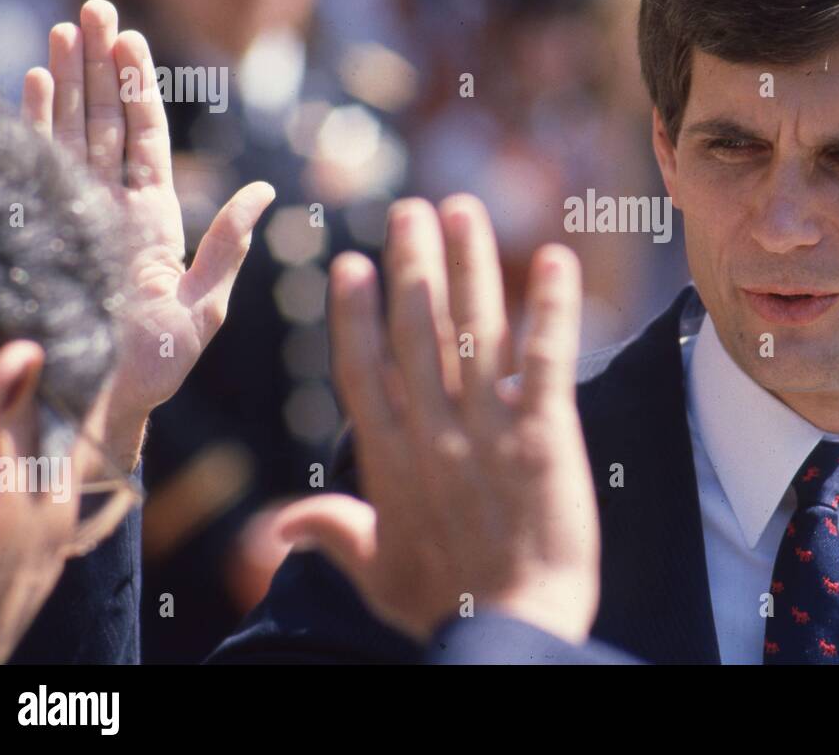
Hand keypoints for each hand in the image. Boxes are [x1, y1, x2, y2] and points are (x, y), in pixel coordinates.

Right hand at [20, 0, 273, 469]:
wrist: (103, 400)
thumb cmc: (160, 363)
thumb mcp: (205, 304)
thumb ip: (229, 245)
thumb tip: (266, 191)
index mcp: (157, 216)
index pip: (146, 137)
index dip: (137, 88)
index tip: (130, 38)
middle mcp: (114, 206)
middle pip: (104, 121)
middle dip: (97, 66)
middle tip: (91, 9)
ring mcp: (76, 214)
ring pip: (69, 134)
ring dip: (63, 82)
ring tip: (59, 33)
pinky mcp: (45, 228)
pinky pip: (38, 166)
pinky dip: (32, 125)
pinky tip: (27, 87)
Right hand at [275, 195, 600, 645]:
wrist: (513, 630)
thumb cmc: (447, 607)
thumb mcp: (377, 574)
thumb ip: (335, 535)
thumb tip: (283, 523)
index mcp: (390, 459)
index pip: (363, 368)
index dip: (355, 313)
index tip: (352, 264)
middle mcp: (431, 431)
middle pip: (415, 329)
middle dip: (413, 263)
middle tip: (411, 209)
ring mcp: (486, 428)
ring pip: (472, 328)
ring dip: (470, 263)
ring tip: (463, 208)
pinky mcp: (542, 434)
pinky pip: (544, 358)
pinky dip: (550, 308)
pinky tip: (555, 260)